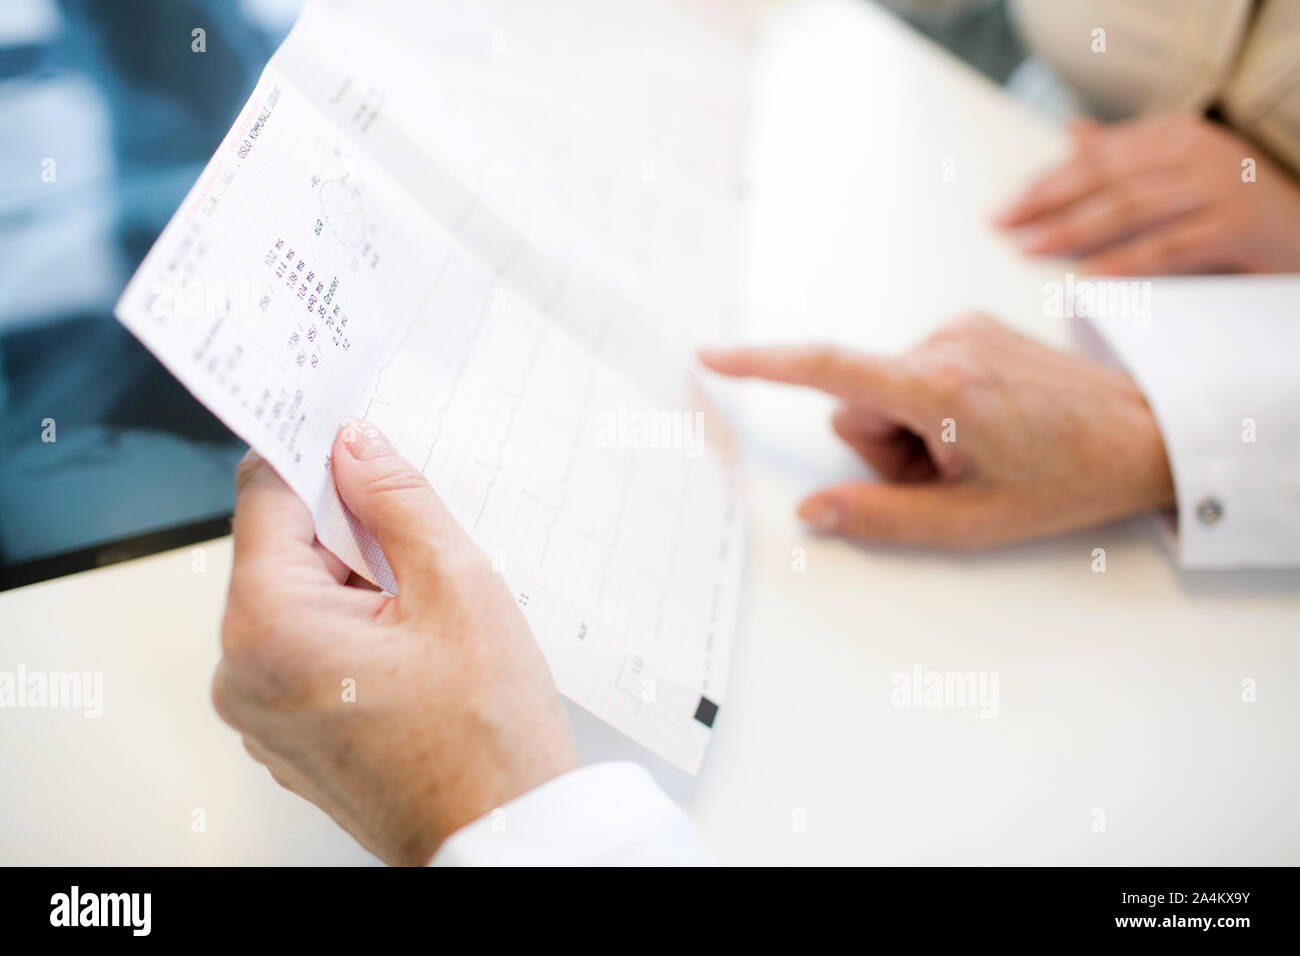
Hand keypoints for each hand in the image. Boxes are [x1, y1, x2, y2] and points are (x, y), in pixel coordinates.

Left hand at [212, 420, 577, 864]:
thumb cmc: (487, 737)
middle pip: (280, 550)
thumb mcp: (459, 586)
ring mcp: (259, 712)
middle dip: (349, 535)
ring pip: (296, 601)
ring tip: (425, 624)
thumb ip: (397, 499)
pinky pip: (303, 651)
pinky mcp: (284, 735)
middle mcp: (241, 673)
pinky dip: (350, 634)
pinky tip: (410, 658)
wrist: (502, 836)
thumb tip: (357, 446)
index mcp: (269, 626)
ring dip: (356, 588)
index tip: (351, 438)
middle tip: (422, 557)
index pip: (264, 493)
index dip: (314, 455)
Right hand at [699, 314, 1174, 548]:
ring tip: (972, 451)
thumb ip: (880, 521)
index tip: (712, 354)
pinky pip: (913, 370)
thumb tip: (811, 510)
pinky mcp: (971, 325)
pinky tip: (981, 424)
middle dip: (883, 448)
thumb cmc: (1067, 480)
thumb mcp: (970, 523)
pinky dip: (929, 405)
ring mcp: (960, 329)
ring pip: (883, 389)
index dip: (762, 365)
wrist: (1142, 433)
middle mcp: (945, 343)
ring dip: (909, 429)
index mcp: (941, 390)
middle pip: (855, 402)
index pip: (829, 370)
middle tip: (947, 474)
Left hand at [995, 113, 1299, 273]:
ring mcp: (1219, 187)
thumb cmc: (1233, 212)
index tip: (1004, 208)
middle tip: (1002, 225)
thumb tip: (1072, 134)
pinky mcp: (1236, 227)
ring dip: (1073, 230)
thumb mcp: (1178, 177)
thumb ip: (1128, 158)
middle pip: (1106, 178)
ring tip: (1030, 248)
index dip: (1046, 182)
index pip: (1097, 158)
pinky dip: (1125, 262)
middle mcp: (1197, 152)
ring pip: (1130, 208)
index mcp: (1177, 136)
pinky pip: (1169, 246)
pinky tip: (1089, 277)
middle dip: (1047, 202)